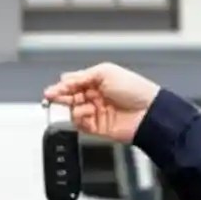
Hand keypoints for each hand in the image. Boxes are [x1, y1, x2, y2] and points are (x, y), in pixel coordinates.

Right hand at [42, 62, 160, 143]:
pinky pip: (80, 125)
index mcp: (98, 82)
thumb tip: (65, 78)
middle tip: (53, 97)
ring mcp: (96, 112)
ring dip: (74, 107)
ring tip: (82, 104)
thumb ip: (83, 75)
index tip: (52, 89)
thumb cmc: (134, 89)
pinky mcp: (97, 127)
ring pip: (73, 111)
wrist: (147, 112)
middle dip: (61, 97)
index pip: (73, 83)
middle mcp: (96, 97)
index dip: (62, 86)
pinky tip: (87, 113)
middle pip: (70, 97)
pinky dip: (80, 119)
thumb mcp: (106, 72)